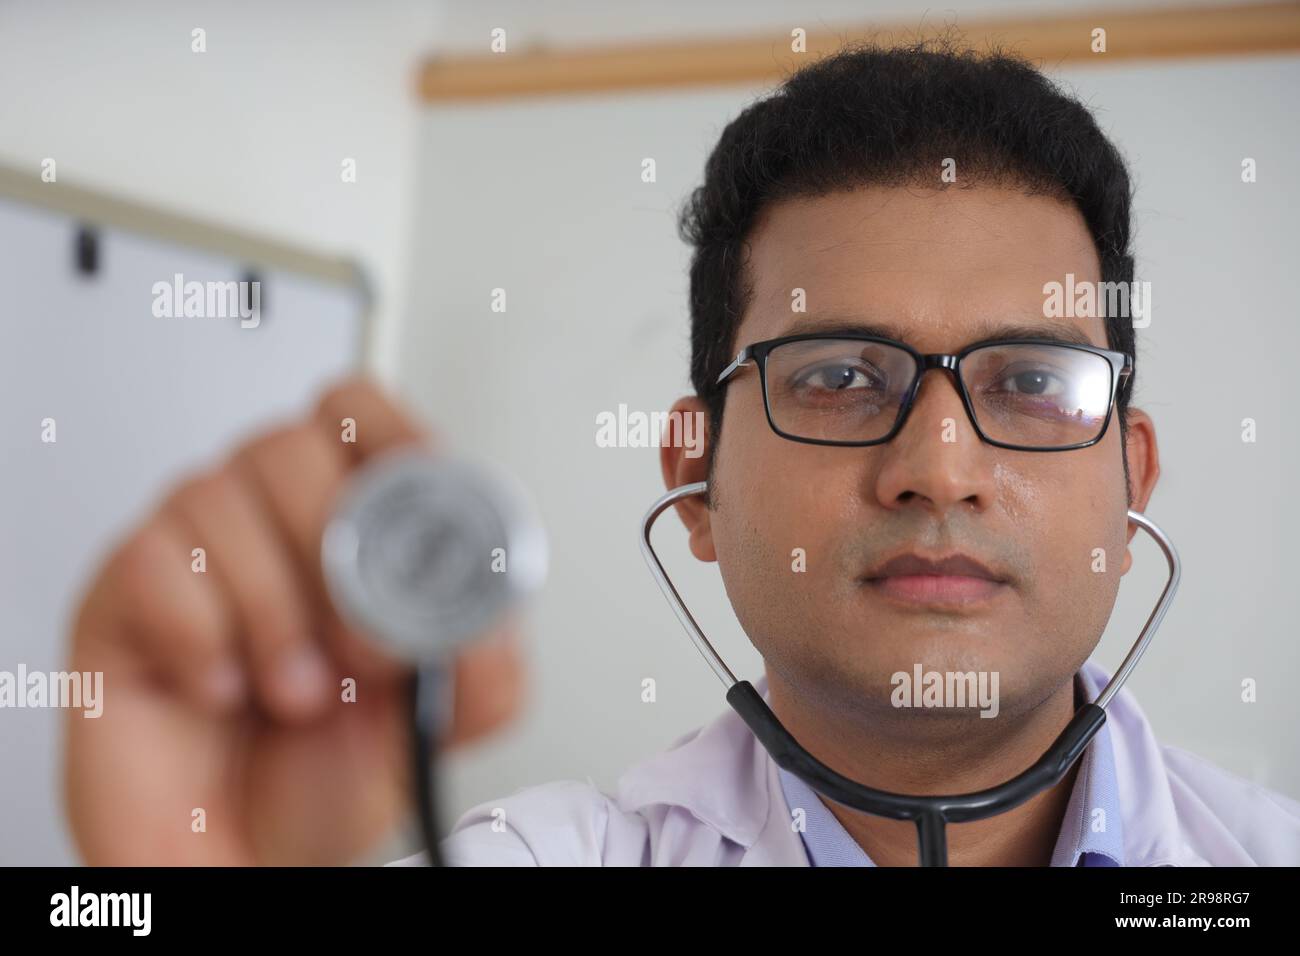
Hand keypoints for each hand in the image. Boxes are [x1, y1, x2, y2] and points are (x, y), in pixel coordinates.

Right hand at [63, 378, 525, 864]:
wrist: (246, 856)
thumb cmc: (332, 773)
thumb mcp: (444, 717)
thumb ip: (484, 655)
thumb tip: (485, 600)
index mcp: (353, 522)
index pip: (363, 411)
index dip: (395, 442)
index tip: (420, 514)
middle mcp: (272, 517)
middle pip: (291, 441)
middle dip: (337, 552)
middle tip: (364, 648)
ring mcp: (194, 545)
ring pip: (219, 495)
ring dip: (275, 615)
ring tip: (295, 691)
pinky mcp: (124, 590)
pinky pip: (154, 561)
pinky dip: (202, 641)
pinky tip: (220, 687)